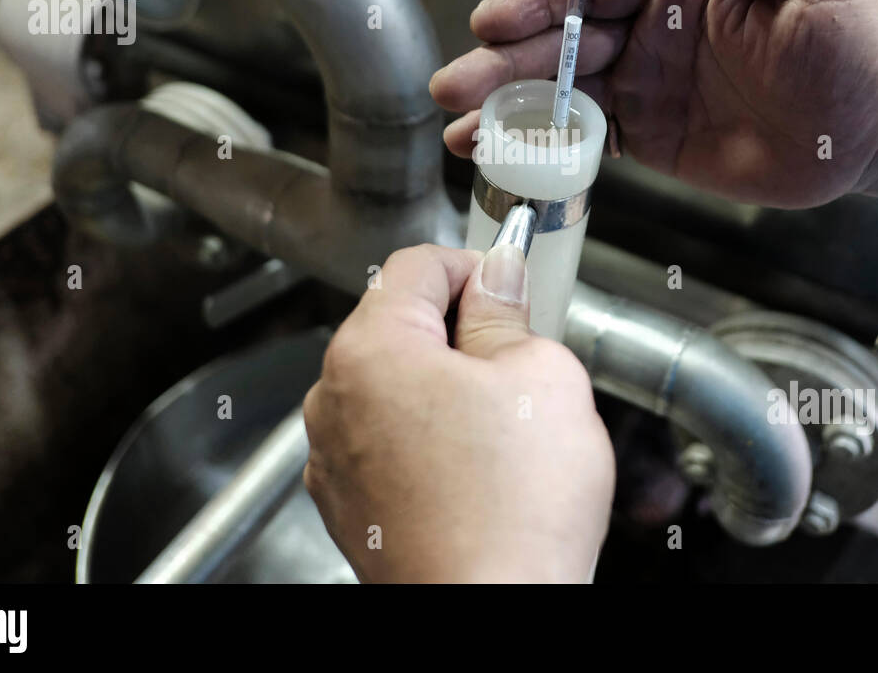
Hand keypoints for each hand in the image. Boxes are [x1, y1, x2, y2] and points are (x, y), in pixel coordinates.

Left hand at [302, 244, 614, 582]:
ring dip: (445, 388)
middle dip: (460, 331)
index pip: (417, 264)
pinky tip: (479, 468)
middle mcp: (334, 400)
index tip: (510, 287)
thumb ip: (510, 314)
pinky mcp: (350, 505)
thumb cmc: (513, 513)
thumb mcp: (543, 376)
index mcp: (371, 351)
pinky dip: (428, 439)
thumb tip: (500, 281)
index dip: (475, 266)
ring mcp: (335, 458)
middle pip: (398, 325)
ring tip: (505, 428)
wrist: (492, 613)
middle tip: (519, 359)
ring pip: (395, 387)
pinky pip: (389, 442)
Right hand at [430, 0, 877, 208]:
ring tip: (459, 128)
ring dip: (506, 110)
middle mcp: (652, 36)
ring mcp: (647, 90)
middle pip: (560, 45)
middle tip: (453, 86)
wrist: (875, 130)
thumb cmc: (855, 44)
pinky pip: (588, 143)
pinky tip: (503, 157)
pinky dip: (543, 149)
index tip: (493, 21)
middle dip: (501, 64)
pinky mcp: (653, 142)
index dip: (538, 3)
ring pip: (562, 96)